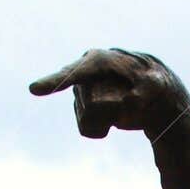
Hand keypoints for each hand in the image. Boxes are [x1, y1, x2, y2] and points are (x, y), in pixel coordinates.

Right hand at [29, 48, 189, 139]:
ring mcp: (82, 87)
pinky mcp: (83, 102)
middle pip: (87, 103)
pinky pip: (85, 126)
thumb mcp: (154, 87)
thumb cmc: (153, 84)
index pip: (73, 73)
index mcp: (99, 60)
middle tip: (131, 100)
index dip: (53, 82)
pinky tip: (112, 117)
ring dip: (107, 119)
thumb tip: (127, 104)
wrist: (152, 94)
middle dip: (110, 111)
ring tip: (124, 108)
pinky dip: (101, 127)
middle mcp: (85, 71)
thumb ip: (142, 94)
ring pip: (85, 117)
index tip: (34, 89)